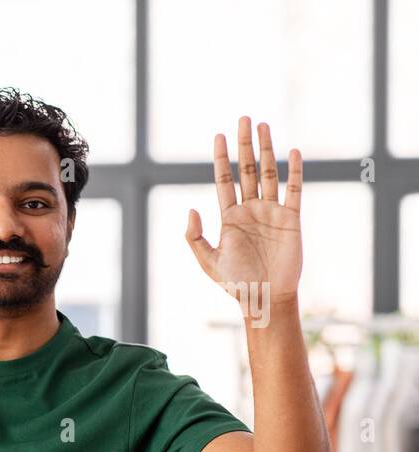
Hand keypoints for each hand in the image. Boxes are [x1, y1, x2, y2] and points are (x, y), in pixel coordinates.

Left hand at [186, 117, 301, 319]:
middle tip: (243, 119)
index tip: (218, 136)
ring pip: (269, 173)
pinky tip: (293, 152)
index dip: (220, 159)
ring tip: (263, 125)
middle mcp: (250, 210)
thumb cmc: (236, 284)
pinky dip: (295, 171)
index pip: (223, 180)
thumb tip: (191, 209)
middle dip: (244, 145)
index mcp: (229, 218)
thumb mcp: (209, 262)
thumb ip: (195, 237)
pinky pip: (294, 190)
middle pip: (247, 170)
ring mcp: (272, 212)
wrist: (265, 298)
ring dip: (267, 150)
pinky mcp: (291, 219)